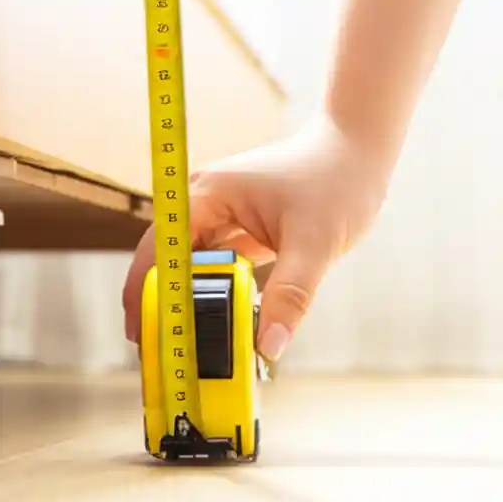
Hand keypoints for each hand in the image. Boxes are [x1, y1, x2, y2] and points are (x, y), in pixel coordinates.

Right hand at [121, 113, 387, 361]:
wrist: (360, 149)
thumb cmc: (338, 180)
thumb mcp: (316, 243)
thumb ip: (290, 296)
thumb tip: (268, 346)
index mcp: (209, 194)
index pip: (162, 249)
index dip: (146, 292)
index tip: (142, 334)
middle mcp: (206, 202)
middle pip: (169, 261)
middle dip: (163, 304)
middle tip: (159, 352)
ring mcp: (221, 215)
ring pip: (192, 268)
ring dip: (189, 302)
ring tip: (183, 345)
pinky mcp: (239, 228)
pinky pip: (217, 269)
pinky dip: (215, 296)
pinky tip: (216, 326)